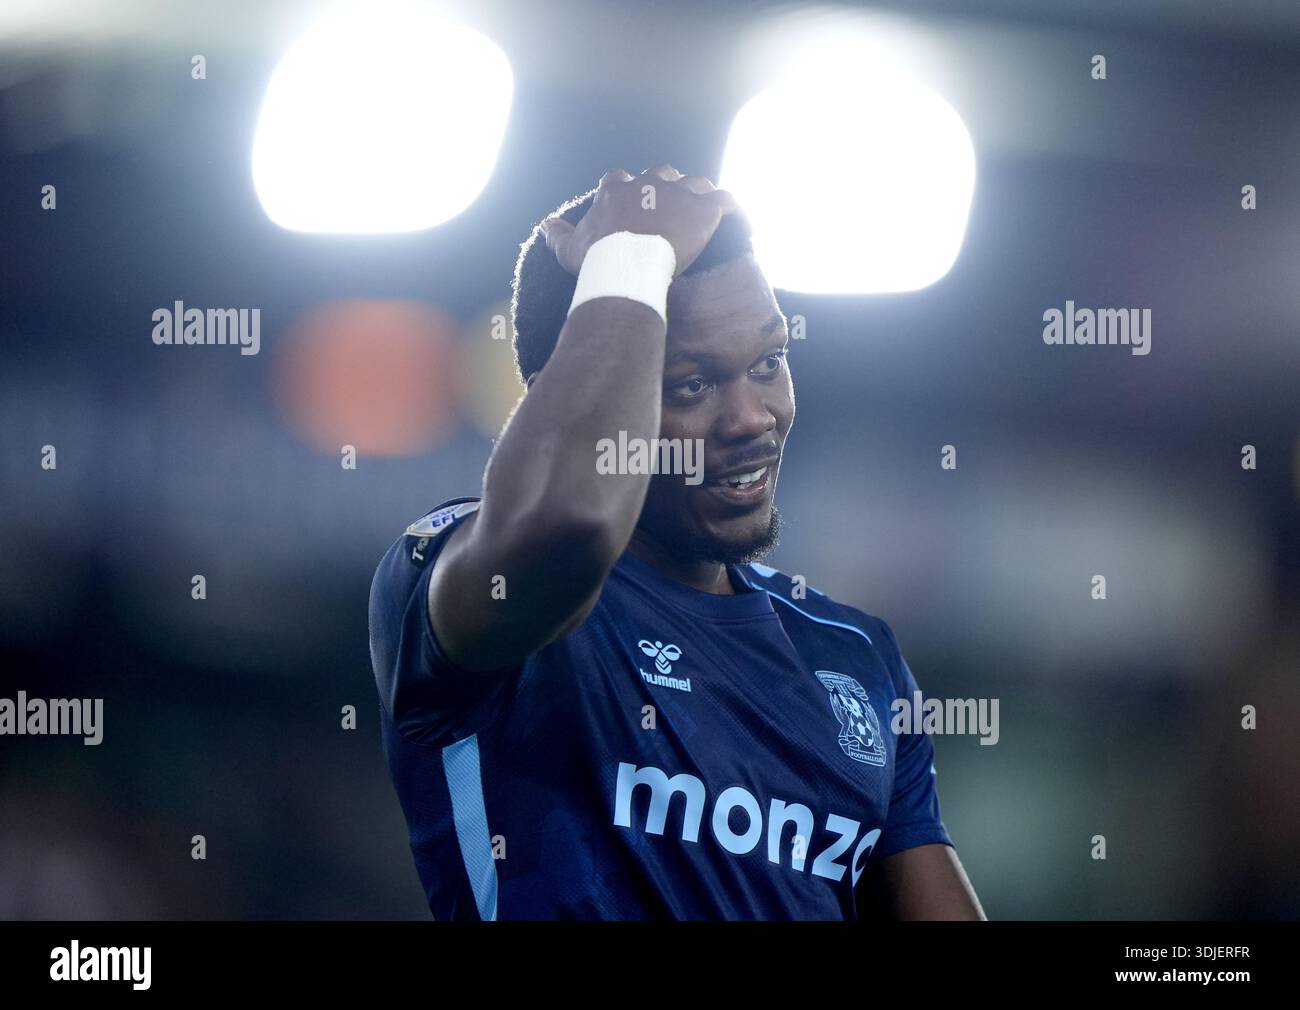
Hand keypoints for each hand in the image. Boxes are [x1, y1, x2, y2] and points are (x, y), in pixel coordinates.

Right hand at [539, 165, 749, 277]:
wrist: (626, 266)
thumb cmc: (597, 259)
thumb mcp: (570, 248)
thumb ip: (557, 234)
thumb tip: (544, 225)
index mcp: (617, 187)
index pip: (623, 180)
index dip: (631, 193)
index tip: (635, 211)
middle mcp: (649, 181)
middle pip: (663, 176)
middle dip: (669, 190)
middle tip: (674, 215)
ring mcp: (679, 192)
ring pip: (696, 185)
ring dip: (701, 198)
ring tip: (708, 217)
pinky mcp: (705, 208)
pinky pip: (728, 201)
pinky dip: (738, 212)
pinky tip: (745, 226)